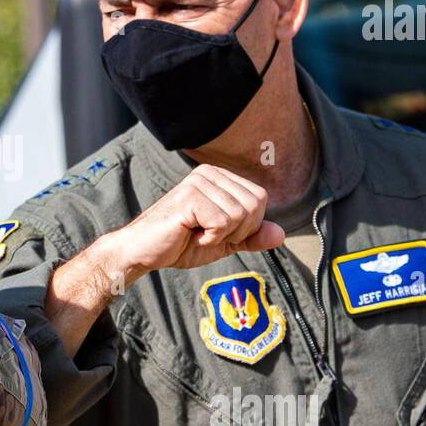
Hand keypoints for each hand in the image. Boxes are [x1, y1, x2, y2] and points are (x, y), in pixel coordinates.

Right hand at [94, 164, 284, 285]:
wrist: (143, 252)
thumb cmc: (179, 244)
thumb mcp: (223, 242)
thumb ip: (251, 237)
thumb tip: (281, 234)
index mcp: (219, 177)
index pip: (260, 197)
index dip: (247, 225)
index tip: (218, 231)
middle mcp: (209, 173)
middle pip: (255, 204)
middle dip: (237, 231)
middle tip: (208, 234)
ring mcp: (198, 182)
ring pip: (241, 214)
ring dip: (221, 236)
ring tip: (196, 234)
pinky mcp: (189, 196)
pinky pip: (223, 222)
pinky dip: (210, 238)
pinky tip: (189, 234)